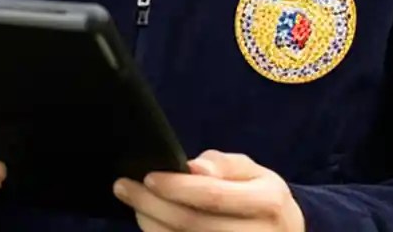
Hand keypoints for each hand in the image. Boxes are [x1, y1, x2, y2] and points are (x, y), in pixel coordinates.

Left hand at [113, 150, 305, 230]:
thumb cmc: (262, 200)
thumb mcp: (254, 173)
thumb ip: (224, 165)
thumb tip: (191, 169)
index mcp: (269, 201)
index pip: (213, 195)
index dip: (176, 188)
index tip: (147, 177)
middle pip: (192, 225)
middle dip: (151, 205)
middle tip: (123, 187)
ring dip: (151, 225)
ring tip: (135, 205)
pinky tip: (152, 225)